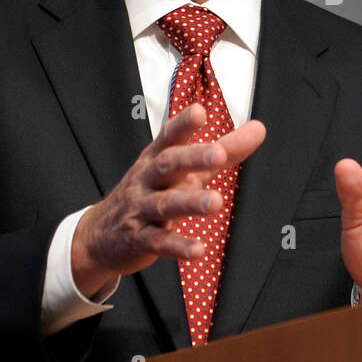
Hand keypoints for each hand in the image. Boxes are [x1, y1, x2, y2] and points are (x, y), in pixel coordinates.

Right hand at [70, 104, 265, 295]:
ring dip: (190, 202)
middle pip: (168, 164)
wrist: (102, 233)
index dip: (184, 123)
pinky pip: (159, 242)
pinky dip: (179, 246)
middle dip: (192, 157)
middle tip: (218, 154)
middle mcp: (147, 179)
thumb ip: (224, 150)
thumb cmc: (152, 191)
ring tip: (216, 202)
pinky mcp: (139, 239)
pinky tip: (199, 250)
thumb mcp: (185, 169)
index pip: (170, 136)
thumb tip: (259, 129)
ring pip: (165, 204)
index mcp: (157, 157)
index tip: (200, 111)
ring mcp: (141, 209)